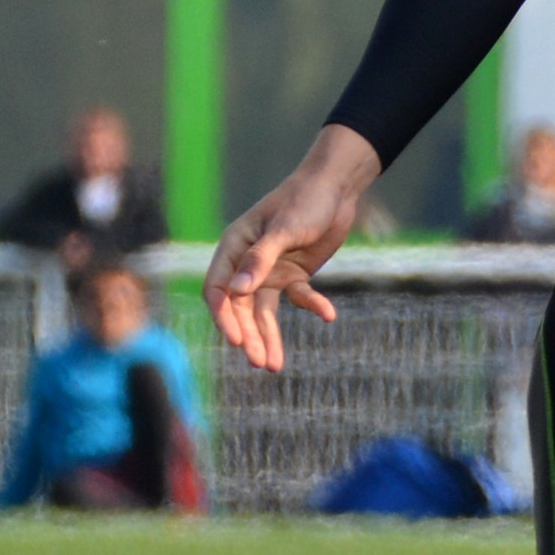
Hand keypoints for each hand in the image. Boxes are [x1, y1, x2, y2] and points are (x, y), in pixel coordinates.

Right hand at [202, 126, 380, 371]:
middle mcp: (248, 263)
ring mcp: (271, 271)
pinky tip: (328, 315)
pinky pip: (298, 298)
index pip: (218, 289)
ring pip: (264, 311)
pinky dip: (312, 306)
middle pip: (241, 307)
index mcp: (235, 247)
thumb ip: (261, 259)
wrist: (337, 188)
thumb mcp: (284, 229)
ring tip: (274, 366)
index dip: (224, 316)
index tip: (236, 341)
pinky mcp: (294, 275)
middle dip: (249, 335)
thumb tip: (237, 292)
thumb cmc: (305, 200)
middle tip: (259, 363)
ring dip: (269, 336)